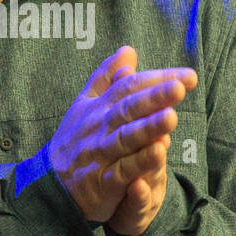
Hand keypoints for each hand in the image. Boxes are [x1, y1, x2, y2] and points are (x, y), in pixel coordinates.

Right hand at [47, 46, 196, 224]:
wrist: (48, 184)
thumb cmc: (73, 140)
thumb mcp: (84, 104)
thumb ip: (107, 77)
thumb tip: (129, 50)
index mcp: (99, 106)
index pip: (129, 86)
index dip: (157, 79)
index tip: (187, 76)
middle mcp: (100, 127)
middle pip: (128, 107)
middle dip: (154, 97)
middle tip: (180, 87)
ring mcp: (100, 154)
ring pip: (125, 138)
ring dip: (148, 127)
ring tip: (172, 116)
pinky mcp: (103, 182)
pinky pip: (122, 170)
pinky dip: (140, 162)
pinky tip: (159, 154)